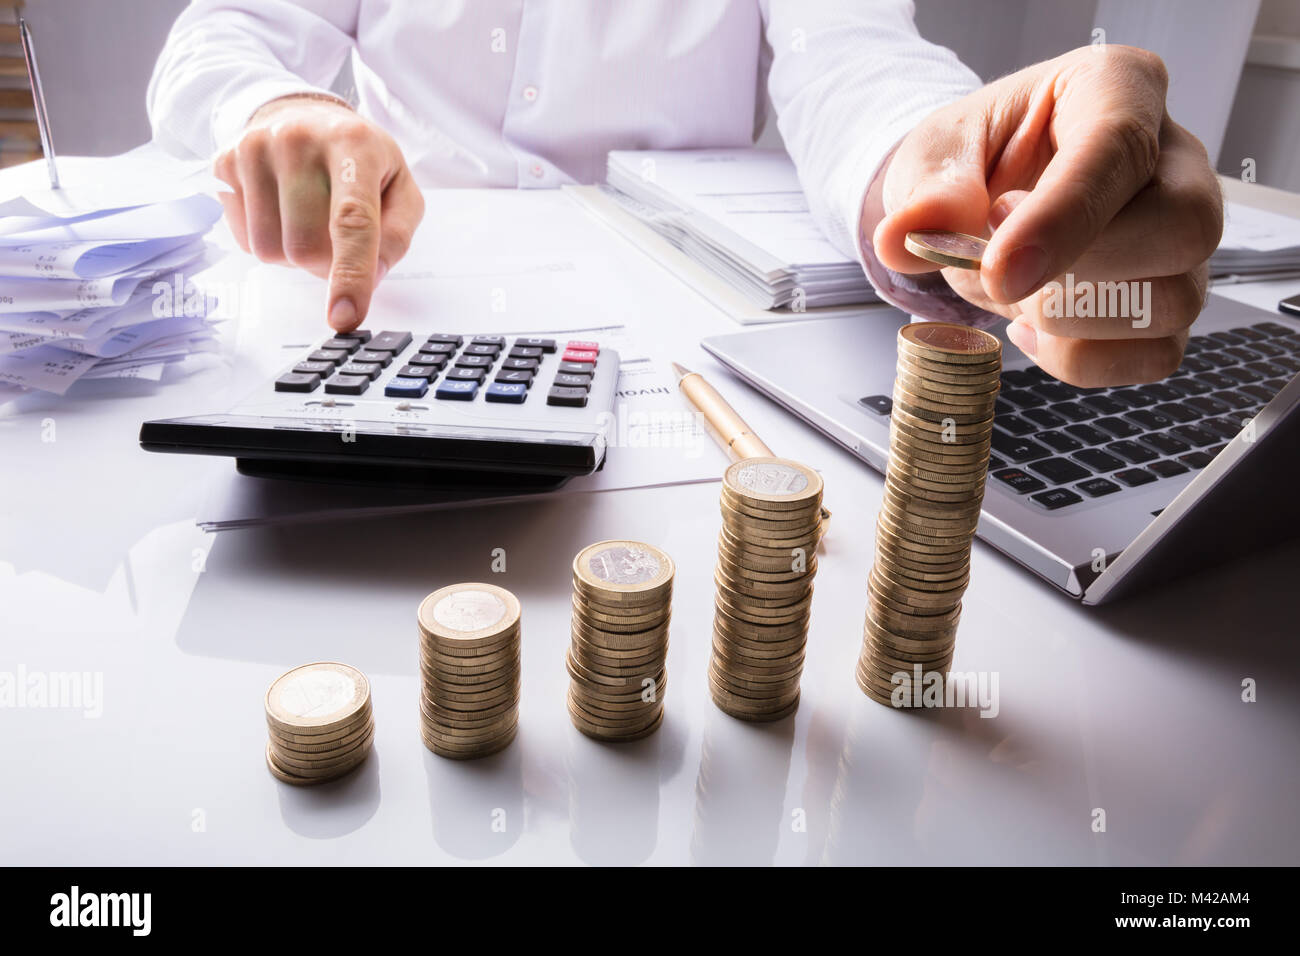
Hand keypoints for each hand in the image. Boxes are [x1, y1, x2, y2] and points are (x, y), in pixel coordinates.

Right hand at [213, 96, 423, 330]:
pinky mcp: (224, 162)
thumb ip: (396, 235)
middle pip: (306, 247)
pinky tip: (280, 210)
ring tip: (307, 218)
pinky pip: (244, 239)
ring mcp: (254, 148)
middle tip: (336, 239)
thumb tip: (371, 277)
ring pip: (271, 250)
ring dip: (295, 255)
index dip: (350, 274)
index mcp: (353, 143)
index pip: (351, 220)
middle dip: (326, 264)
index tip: (345, 316)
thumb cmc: (357, 159)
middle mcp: (298, 140)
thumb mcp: (398, 188)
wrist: (301, 115)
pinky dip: (268, 239)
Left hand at [872, 45, 1221, 386]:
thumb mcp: (937, 154)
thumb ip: (928, 192)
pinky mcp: (1171, 297)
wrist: (980, 196)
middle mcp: (1174, 159)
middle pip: (1181, 229)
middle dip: (1075, 273)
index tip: (1000, 268)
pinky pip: (1156, 354)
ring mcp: (1182, 236)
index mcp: (1118, 89)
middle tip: (998, 268)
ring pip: (1175, 300)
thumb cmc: (976, 157)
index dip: (1061, 218)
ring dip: (1070, 323)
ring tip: (1010, 293)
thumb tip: (902, 238)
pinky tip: (1032, 330)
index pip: (1120, 148)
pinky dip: (1082, 359)